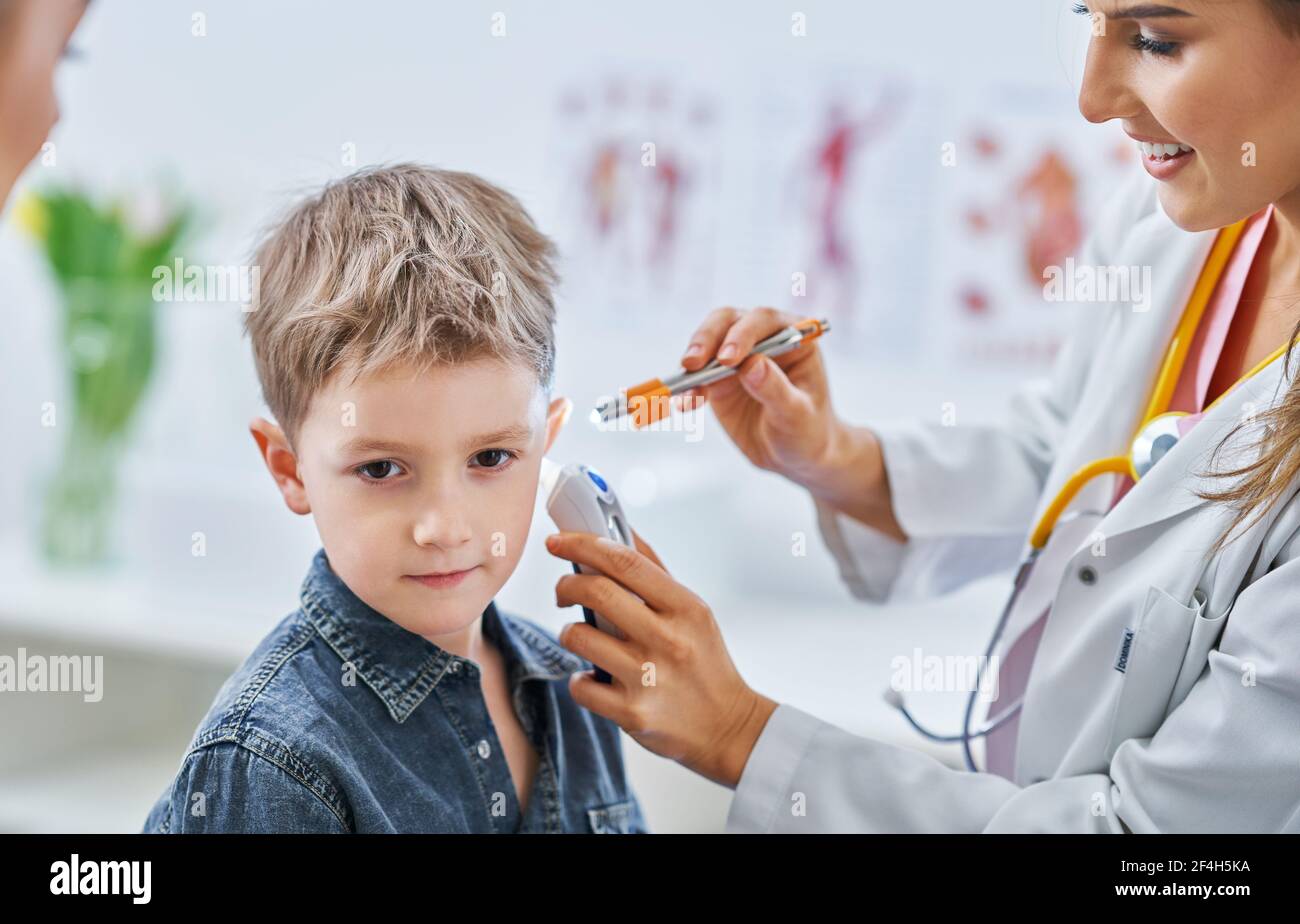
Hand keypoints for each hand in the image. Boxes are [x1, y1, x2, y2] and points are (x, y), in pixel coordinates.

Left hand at [546, 529, 778, 788]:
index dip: (582, 544)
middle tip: (562, 591)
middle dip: (566, 585)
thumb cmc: (704, 662)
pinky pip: (580, 685)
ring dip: (568, 632)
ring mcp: (649, 678)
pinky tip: (594, 679)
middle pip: (596, 592)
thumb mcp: (693, 612)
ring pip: (578, 637)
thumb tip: (618, 529)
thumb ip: (655, 573)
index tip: (557, 540)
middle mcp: (668, 639)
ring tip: (582, 638)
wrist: (728, 728)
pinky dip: (580, 679)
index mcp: (685, 607)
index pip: (625, 560)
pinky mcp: (633, 714)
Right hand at [680, 306, 905, 541]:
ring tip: (684, 386)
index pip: (764, 322)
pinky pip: (697, 376)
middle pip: (729, 322)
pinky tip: (686, 405)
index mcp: (794, 338)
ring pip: (708, 343)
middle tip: (693, 364)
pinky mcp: (719, 378)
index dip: (742, 334)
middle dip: (707, 339)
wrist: (793, 455)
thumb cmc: (806, 430)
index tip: (728, 360)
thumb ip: (776, 389)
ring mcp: (739, 357)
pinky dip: (688, 388)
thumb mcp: (797, 415)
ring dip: (693, 361)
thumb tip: (751, 365)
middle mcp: (764, 338)